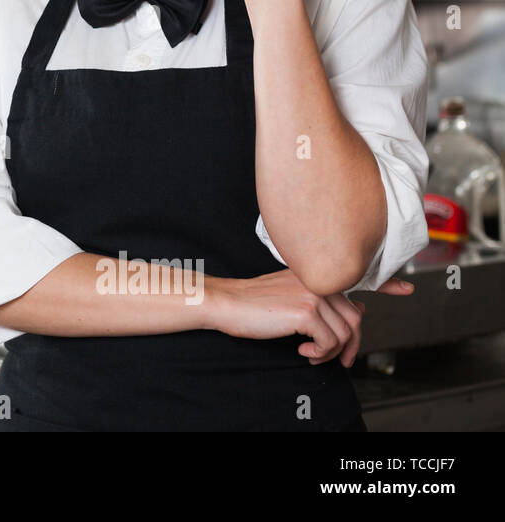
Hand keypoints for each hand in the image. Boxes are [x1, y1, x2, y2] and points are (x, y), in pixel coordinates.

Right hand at [208, 270, 412, 367]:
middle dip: (352, 346)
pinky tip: (302, 352)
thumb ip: (321, 300)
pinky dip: (319, 354)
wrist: (226, 303)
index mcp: (316, 273)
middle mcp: (318, 280)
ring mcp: (314, 294)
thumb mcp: (290, 294)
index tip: (407, 288)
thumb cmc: (252, 302)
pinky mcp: (306, 312)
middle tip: (341, 360)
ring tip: (312, 355)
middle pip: (354, 319)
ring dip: (330, 353)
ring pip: (344, 333)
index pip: (358, 277)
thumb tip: (355, 312)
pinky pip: (329, 341)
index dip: (388, 284)